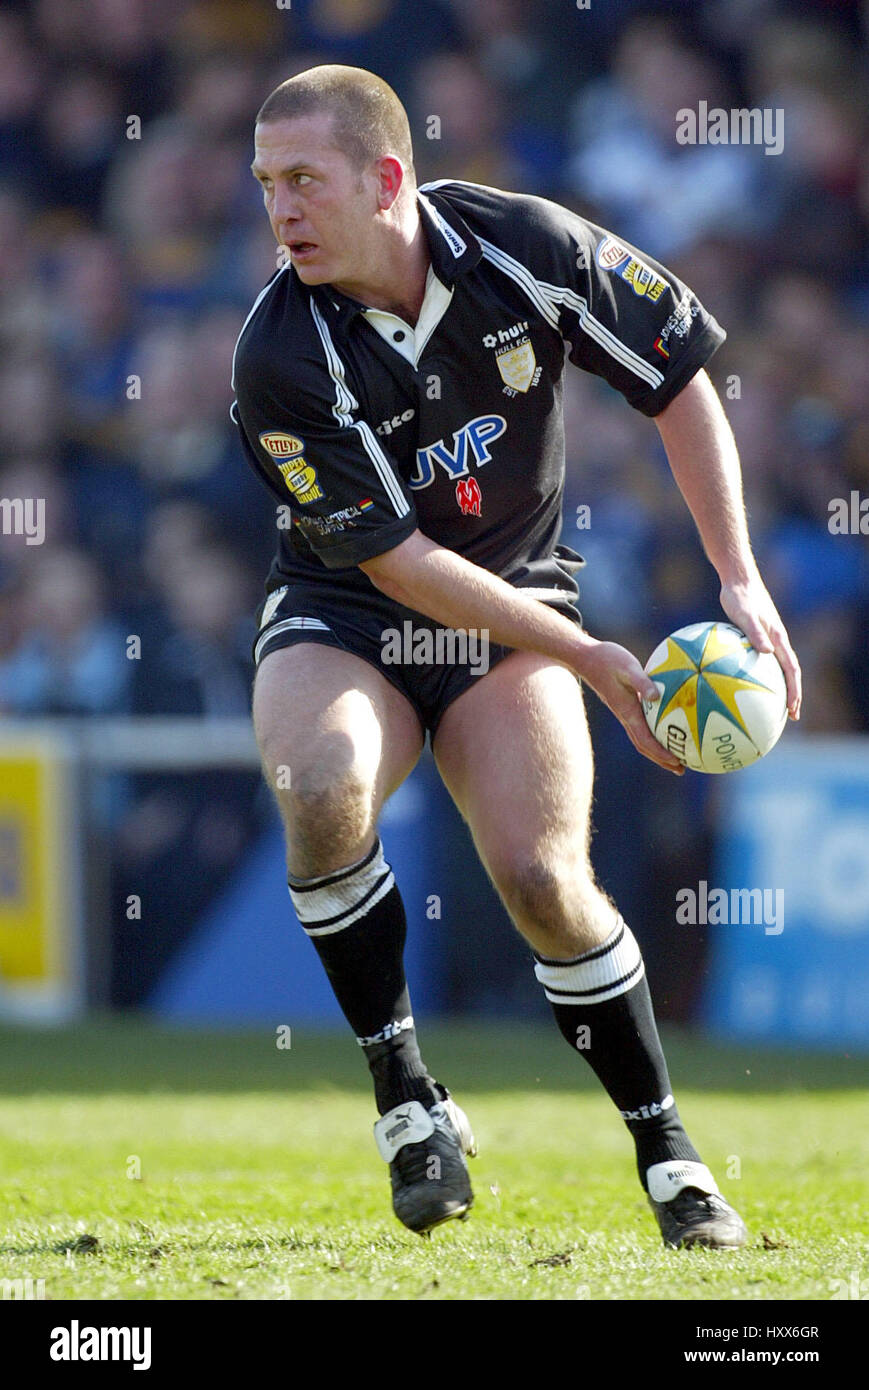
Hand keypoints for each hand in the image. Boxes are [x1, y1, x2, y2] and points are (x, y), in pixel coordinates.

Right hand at [578, 639, 684, 773]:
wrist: (586, 657)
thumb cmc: (607, 659)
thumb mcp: (627, 666)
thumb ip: (642, 681)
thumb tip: (656, 696)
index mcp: (627, 711)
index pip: (645, 739)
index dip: (660, 753)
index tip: (676, 762)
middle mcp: (625, 716)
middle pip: (644, 746)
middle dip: (662, 760)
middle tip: (681, 770)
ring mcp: (624, 713)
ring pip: (642, 739)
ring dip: (658, 752)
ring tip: (676, 758)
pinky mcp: (625, 706)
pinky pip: (642, 726)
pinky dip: (654, 734)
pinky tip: (667, 728)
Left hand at [719, 575, 801, 718]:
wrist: (738, 580)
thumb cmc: (740, 596)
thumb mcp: (745, 615)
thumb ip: (755, 633)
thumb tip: (767, 652)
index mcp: (778, 638)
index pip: (792, 670)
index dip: (794, 691)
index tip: (793, 709)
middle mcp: (776, 641)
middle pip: (789, 673)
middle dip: (792, 695)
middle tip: (790, 716)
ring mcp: (767, 639)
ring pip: (776, 668)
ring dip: (778, 687)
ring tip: (771, 706)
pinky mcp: (756, 636)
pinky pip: (761, 661)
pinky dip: (759, 674)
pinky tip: (743, 684)